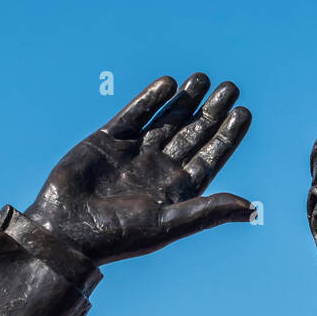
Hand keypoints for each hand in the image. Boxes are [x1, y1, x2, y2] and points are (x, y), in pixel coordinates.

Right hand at [25, 73, 252, 265]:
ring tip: (203, 78)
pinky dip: (150, 99)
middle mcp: (158, 170)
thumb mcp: (168, 224)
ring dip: (185, 101)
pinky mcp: (107, 141)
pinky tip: (168, 83)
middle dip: (211, 111)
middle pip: (192, 135)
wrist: (65, 231)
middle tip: (231, 87)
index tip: (243, 113)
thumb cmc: (118, 237)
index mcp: (176, 192)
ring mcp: (133, 154)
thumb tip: (250, 208)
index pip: (209, 158)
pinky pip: (134, 114)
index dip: (227, 136)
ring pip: (166, 121)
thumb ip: (208, 211)